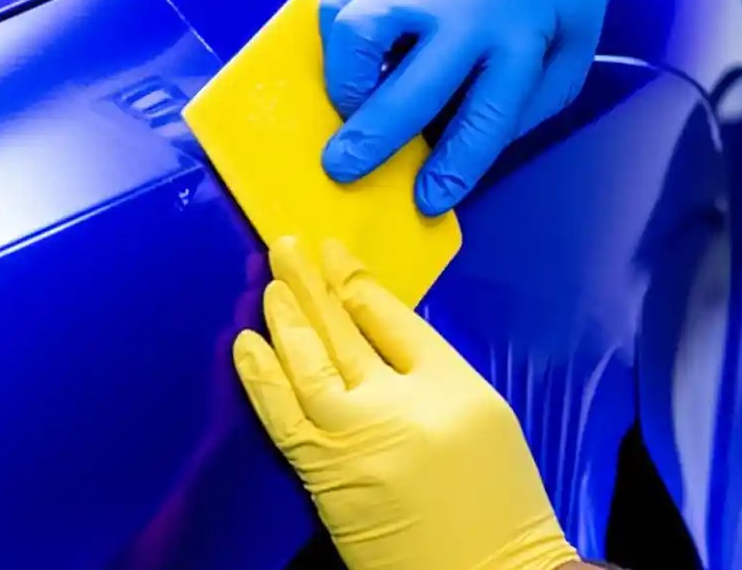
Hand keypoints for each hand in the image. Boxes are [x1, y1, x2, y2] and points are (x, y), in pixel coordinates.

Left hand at [232, 237, 576, 569]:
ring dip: (282, 322)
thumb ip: (429, 362)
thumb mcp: (483, 411)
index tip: (331, 252)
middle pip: (341, 333)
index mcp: (449, 387)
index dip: (353, 281)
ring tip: (268, 287)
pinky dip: (260, 376)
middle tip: (284, 247)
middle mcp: (395, 408)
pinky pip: (281, 416)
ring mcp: (351, 443)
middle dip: (309, 286)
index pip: (388, 319)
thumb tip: (367, 315)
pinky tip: (247, 344)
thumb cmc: (495, 493)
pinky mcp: (321, 475)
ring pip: (304, 366)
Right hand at [319, 0, 634, 215]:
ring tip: (349, 102)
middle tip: (341, 166)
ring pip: (357, 24)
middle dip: (372, 131)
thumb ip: (505, 114)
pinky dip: (334, 40)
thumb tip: (432, 157)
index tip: (425, 200)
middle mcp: (469, 3)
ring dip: (343, 76)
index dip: (454, 165)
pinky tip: (349, 62)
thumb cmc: (555, 15)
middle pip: (410, 74)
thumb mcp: (560, 70)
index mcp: (522, 37)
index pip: (485, 115)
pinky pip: (341, 0)